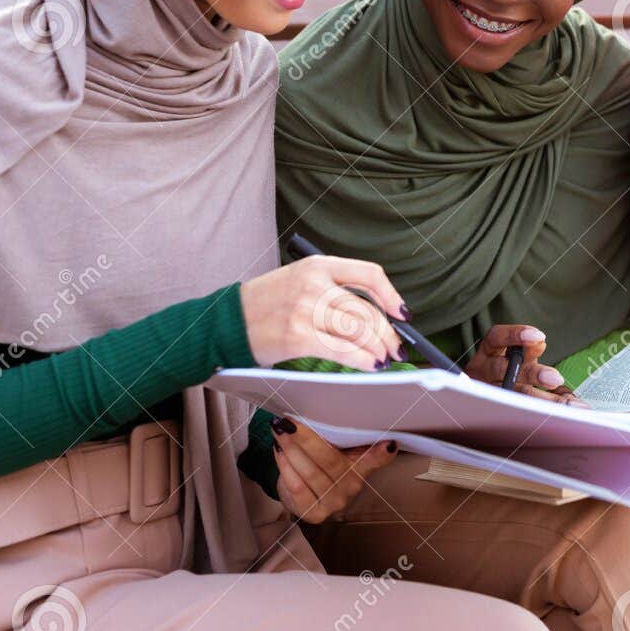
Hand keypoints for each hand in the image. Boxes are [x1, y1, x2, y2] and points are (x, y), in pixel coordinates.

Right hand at [241, 255, 406, 369]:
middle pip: (367, 309)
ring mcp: (305, 308)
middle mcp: (313, 283)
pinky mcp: (298, 335)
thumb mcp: (299, 281)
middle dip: (388, 334)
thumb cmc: (266, 305)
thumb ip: (333, 291)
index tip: (402, 314)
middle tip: (396, 349)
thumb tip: (375, 316)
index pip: (368, 274)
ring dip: (378, 349)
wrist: (227, 321)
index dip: (391, 296)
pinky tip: (369, 365)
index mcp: (317, 265)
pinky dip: (362, 360)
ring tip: (383, 359)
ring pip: (358, 330)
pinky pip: (341, 349)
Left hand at [272, 417, 397, 523]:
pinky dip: (285, 466)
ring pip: (310, 473)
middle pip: (329, 460)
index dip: (382, 454)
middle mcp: (351, 488)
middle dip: (306, 438)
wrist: (305, 497)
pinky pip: (297, 486)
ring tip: (279, 430)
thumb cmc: (323, 466)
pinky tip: (278, 451)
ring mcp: (333, 504)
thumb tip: (341, 410)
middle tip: (289, 421)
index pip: (374, 460)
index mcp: (361, 468)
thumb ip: (344, 436)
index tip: (389, 444)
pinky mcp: (313, 514)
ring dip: (291, 449)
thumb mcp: (337, 450)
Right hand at [464, 324, 586, 405]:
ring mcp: (485, 392)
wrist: (488, 396)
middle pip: (502, 370)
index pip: (497, 338)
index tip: (540, 338)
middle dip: (532, 374)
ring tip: (563, 402)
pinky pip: (514, 413)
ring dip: (539, 398)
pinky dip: (538, 412)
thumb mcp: (517, 356)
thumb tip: (540, 343)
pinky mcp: (492, 411)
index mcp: (488, 351)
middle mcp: (481, 370)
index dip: (516, 336)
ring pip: (510, 394)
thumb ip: (528, 351)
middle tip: (555, 378)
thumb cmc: (508, 370)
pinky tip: (556, 413)